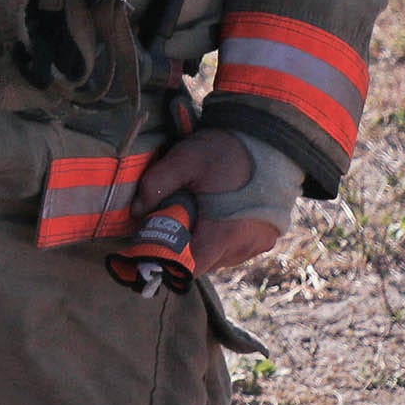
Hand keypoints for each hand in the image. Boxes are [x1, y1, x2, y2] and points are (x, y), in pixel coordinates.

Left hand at [132, 129, 283, 273]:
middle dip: (184, 249)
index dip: (171, 260)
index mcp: (225, 232)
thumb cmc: (224, 150)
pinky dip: (221, 239)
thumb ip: (156, 185)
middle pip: (206, 263)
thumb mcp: (184, 160)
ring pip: (222, 258)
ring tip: (193, 216)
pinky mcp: (268, 236)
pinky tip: (213, 216)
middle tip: (169, 224)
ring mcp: (260, 242)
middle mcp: (246, 244)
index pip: (193, 266)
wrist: (268, 139)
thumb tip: (135, 211)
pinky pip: (238, 249)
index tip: (155, 246)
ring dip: (204, 244)